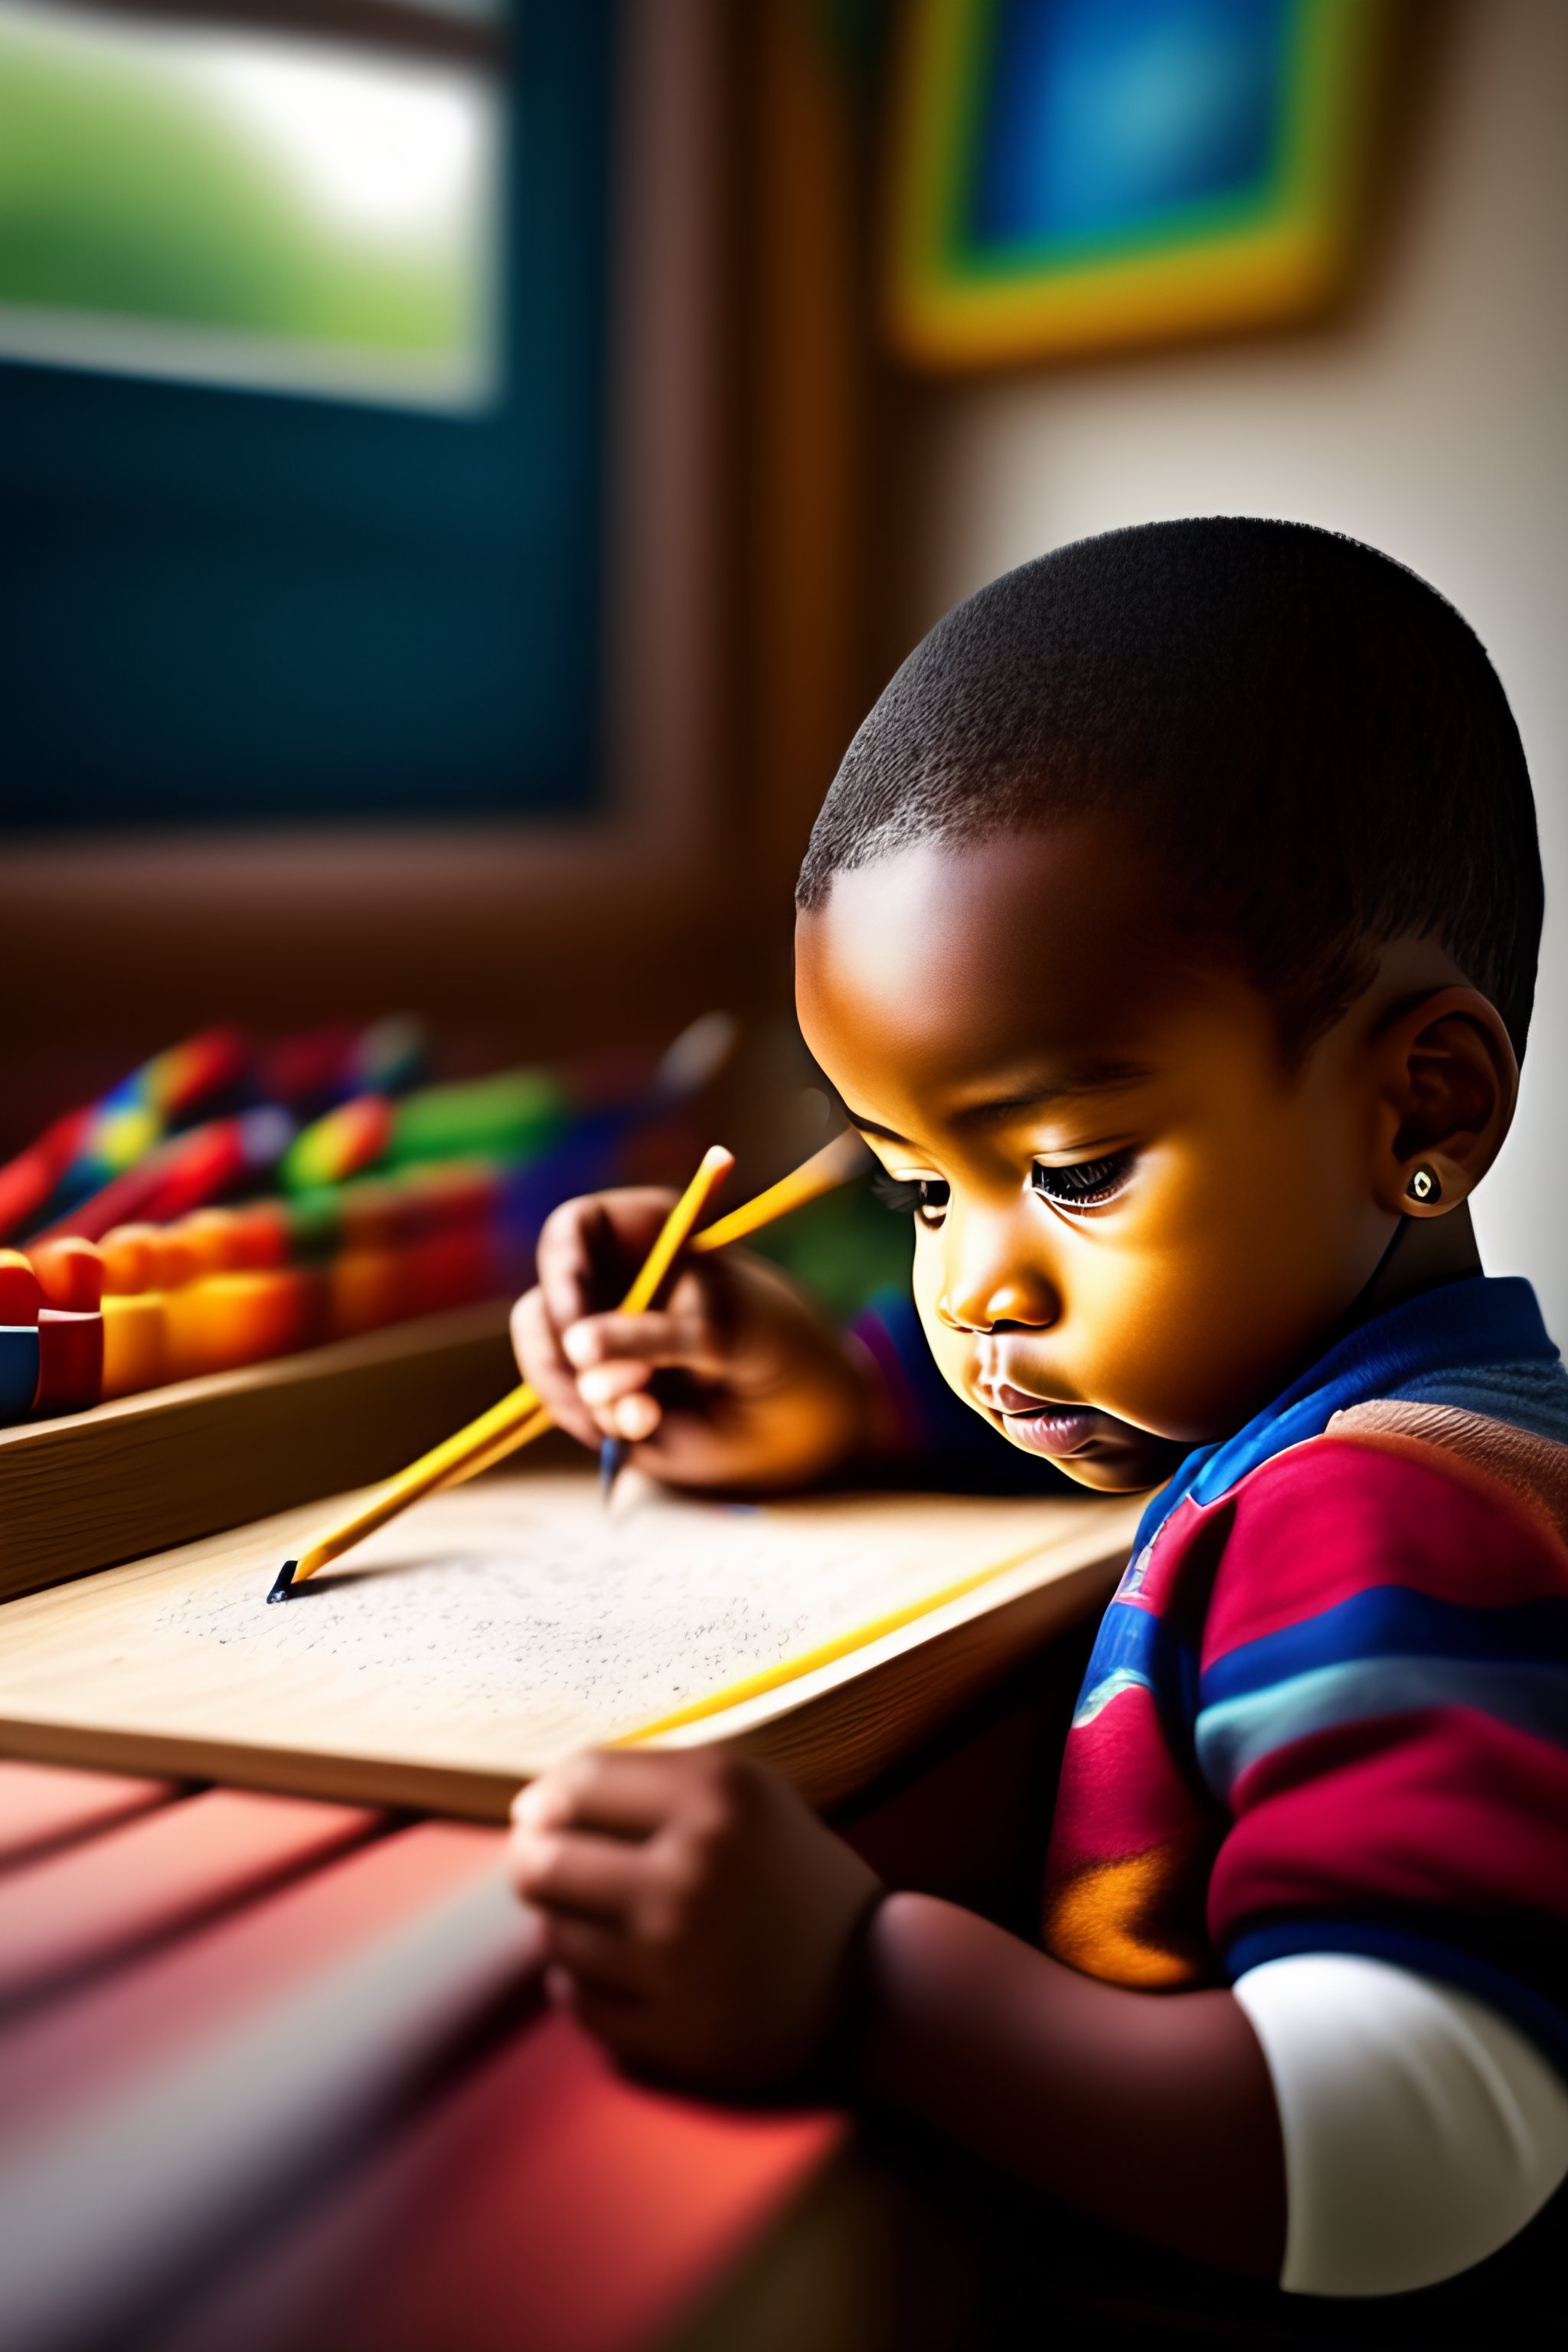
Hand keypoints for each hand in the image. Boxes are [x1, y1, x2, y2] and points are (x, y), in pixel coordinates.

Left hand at [509, 1749, 882, 2091]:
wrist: (880, 1985)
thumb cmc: (795, 1878)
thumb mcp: (748, 1796)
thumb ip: (648, 1782)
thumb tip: (531, 1806)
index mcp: (717, 1795)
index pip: (574, 1783)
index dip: (549, 1799)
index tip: (550, 1814)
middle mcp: (693, 1871)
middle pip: (541, 1862)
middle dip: (538, 1863)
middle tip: (555, 1869)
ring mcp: (679, 1960)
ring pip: (555, 1937)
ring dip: (568, 1927)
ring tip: (613, 1923)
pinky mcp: (675, 2035)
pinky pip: (577, 2004)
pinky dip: (584, 1987)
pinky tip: (624, 1973)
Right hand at [511, 1187, 880, 1490]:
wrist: (802, 1413)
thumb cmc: (775, 1345)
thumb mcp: (728, 1331)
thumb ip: (657, 1337)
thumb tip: (581, 1352)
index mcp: (647, 1236)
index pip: (572, 1231)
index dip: (562, 1272)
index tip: (577, 1325)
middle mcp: (612, 1282)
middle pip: (542, 1302)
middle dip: (562, 1354)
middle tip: (609, 1390)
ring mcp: (599, 1339)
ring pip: (544, 1358)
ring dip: (580, 1398)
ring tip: (646, 1417)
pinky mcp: (600, 1392)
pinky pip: (565, 1403)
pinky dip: (593, 1423)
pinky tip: (642, 1429)